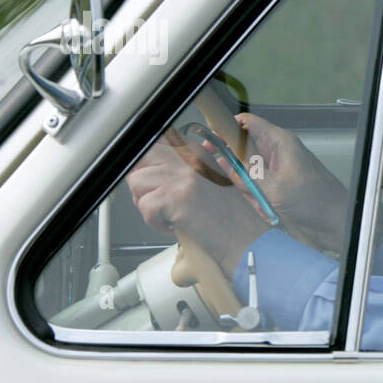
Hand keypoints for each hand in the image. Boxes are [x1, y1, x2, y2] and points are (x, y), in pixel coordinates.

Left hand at [125, 137, 270, 276]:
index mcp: (196, 151)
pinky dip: (154, 222)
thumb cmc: (229, 218)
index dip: (147, 166)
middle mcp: (189, 158)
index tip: (154, 183)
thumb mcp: (204, 181)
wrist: (246, 239)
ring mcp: (183, 176)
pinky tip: (174, 225)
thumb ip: (178, 170)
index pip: (155, 143)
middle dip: (141, 181)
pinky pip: (145, 206)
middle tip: (157, 200)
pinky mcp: (177, 197)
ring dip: (146, 204)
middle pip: (141, 157)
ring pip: (136, 181)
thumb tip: (144, 169)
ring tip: (169, 215)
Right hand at [213, 112, 349, 253]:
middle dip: (239, 172)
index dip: (226, 128)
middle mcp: (277, 152)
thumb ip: (247, 173)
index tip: (210, 141)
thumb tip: (224, 159)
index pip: (246, 123)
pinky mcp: (276, 185)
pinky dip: (257, 201)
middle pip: (242, 150)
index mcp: (280, 142)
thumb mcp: (276, 187)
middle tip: (246, 187)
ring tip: (265, 203)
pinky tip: (269, 211)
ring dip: (250, 191)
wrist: (336, 223)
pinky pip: (255, 189)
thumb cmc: (317, 200)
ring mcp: (276, 169)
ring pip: (246, 173)